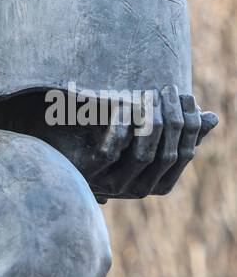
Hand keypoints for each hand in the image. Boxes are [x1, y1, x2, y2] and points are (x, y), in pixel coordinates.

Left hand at [88, 85, 216, 201]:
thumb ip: (176, 129)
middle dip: (172, 119)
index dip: (191, 127)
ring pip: (142, 154)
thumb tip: (211, 117)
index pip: (185, 155)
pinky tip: (123, 105)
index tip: (189, 98)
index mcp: (157, 181)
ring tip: (150, 93)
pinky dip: (120, 127)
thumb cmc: (108, 140)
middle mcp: (138, 188)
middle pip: (167, 155)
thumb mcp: (145, 134)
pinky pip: (111, 152)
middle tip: (170, 88)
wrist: (64, 149)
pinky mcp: (90, 173)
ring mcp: (113, 183)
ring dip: (148, 121)